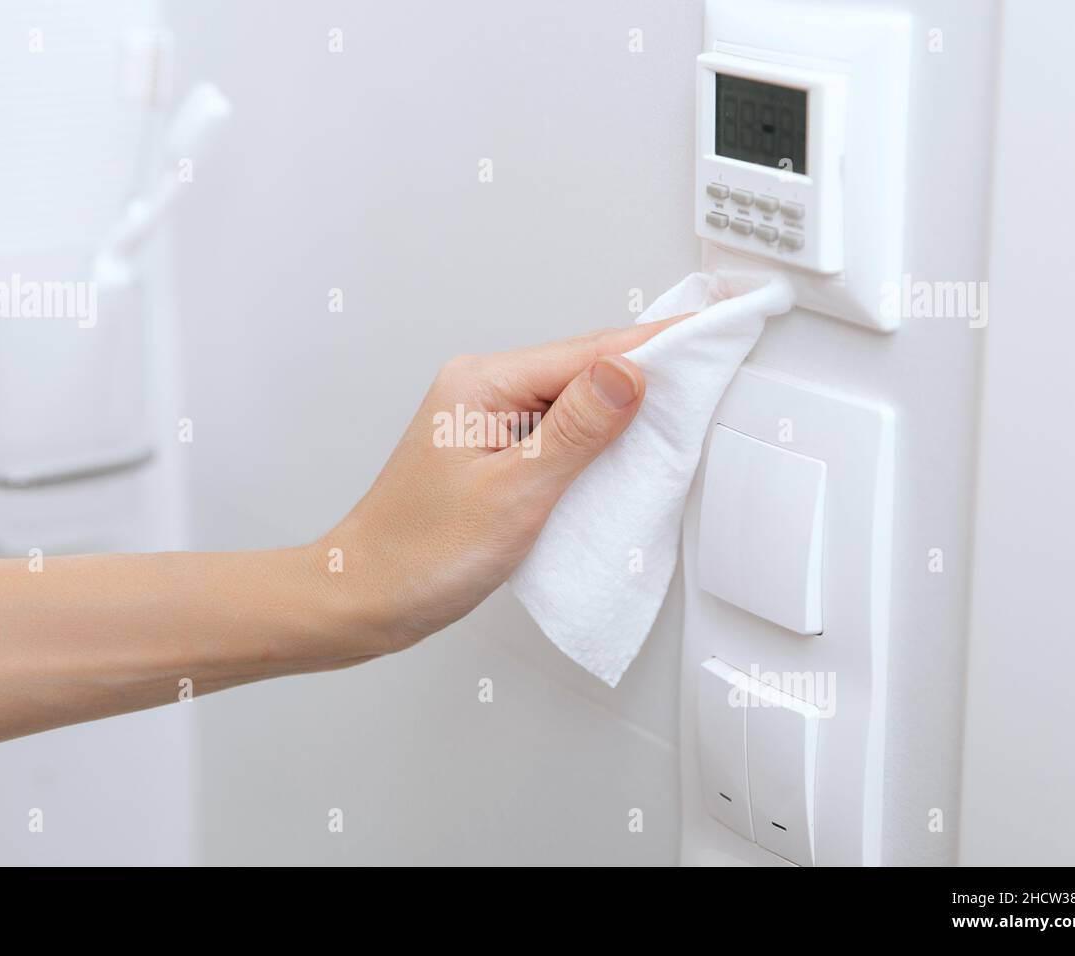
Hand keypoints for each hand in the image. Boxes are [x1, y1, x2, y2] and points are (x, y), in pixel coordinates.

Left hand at [312, 314, 690, 652]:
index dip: (654, 345)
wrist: (366, 599)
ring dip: (619, 416)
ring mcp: (486, 421)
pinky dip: (592, 446)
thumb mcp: (514, 493)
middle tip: (708, 380)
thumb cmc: (419, 554)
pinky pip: (556, 435)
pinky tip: (618, 459)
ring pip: (572, 404)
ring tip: (675, 421)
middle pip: (582, 370)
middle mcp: (481, 390)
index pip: (587, 351)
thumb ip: (576, 431)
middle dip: (644, 377)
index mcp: (480, 383)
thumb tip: (629, 372)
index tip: (707, 336)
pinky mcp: (492, 454)